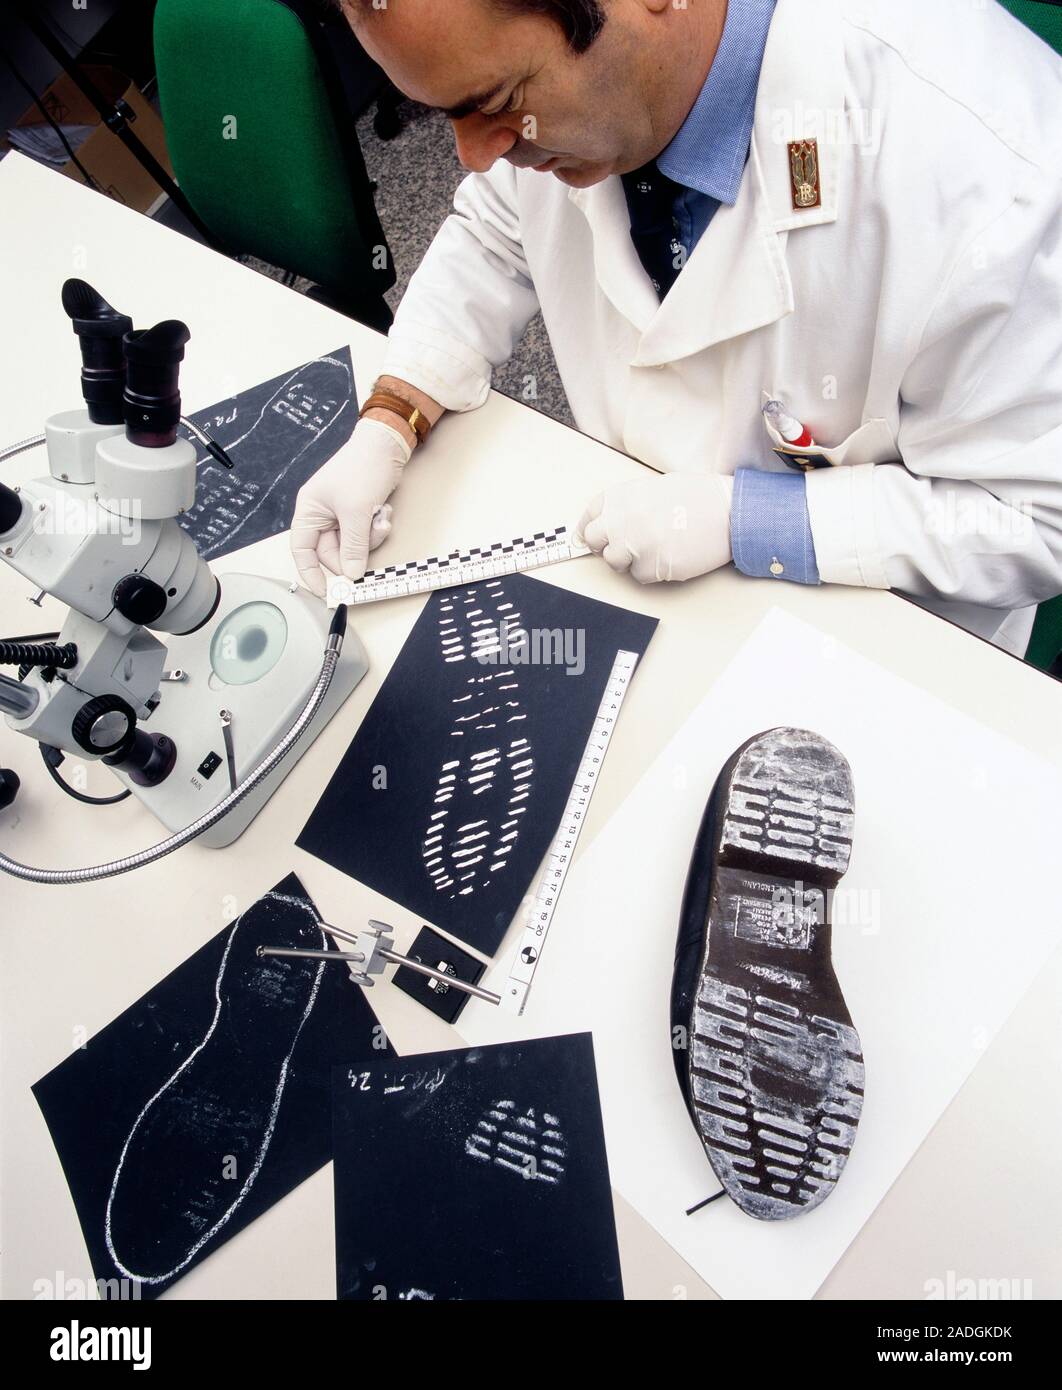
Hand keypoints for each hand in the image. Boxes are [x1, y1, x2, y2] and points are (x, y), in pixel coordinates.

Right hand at [290, 418, 410, 596]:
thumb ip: (353, 547)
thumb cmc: (362, 468)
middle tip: (372, 536)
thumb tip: (351, 575)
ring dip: (371, 538)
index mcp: (309, 511)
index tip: (325, 592)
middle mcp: (322, 514)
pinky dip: (377, 527)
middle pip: (333, 552)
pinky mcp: (359, 513)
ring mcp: (341, 514)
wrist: (387, 445)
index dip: (311, 573)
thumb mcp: (356, 512)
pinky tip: (384, 511)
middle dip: (356, 549)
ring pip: (353, 545)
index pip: (302, 550)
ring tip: (381, 518)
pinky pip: (365, 534)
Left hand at [577, 473, 734, 583]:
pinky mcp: (654, 567)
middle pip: (596, 542)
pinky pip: (640, 576)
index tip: (592, 537)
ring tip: (653, 548)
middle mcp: (623, 520)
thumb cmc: (697, 497)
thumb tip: (609, 524)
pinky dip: (650, 571)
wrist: (729, 511)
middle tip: (624, 546)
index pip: (589, 518)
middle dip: (606, 546)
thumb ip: (627, 506)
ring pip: (616, 563)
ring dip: (629, 560)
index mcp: (622, 497)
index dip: (591, 530)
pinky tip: (668, 555)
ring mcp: (637, 545)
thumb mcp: (653, 489)